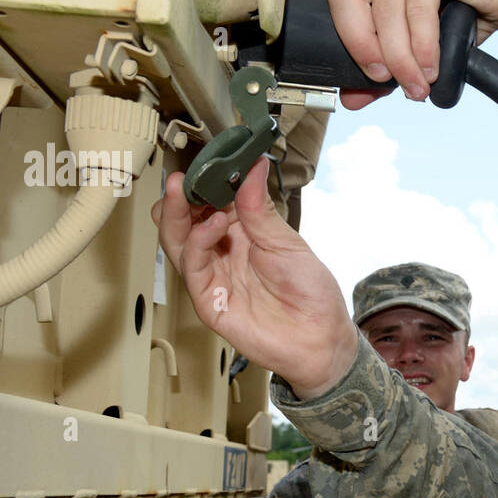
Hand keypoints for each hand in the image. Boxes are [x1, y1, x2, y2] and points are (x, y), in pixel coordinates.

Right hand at [150, 158, 356, 398]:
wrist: (320, 337)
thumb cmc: (310, 293)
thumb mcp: (287, 241)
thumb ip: (261, 207)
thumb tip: (253, 165)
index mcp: (241, 232)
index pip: (210, 201)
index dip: (204, 181)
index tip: (204, 160)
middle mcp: (221, 251)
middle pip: (183, 220)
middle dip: (179, 197)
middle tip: (182, 178)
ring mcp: (212, 276)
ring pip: (177, 241)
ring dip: (180, 214)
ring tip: (190, 193)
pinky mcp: (208, 300)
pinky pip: (193, 268)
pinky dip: (199, 243)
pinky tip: (214, 226)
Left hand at [285, 0, 497, 107]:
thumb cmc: (459, 14)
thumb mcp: (412, 48)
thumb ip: (379, 70)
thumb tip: (350, 100)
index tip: (264, 7)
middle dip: (360, 49)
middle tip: (382, 80)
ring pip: (382, 12)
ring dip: (400, 59)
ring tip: (418, 85)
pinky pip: (413, 9)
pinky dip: (422, 46)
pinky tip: (432, 66)